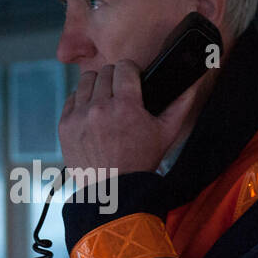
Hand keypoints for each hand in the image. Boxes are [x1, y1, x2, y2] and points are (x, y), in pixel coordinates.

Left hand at [58, 59, 199, 175]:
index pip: (124, 67)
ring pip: (86, 81)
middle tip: (121, 93)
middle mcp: (99, 108)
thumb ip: (181, 104)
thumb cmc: (140, 162)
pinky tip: (91, 113)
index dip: (131, 71)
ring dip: (97, 87)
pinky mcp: (64, 125)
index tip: (133, 79)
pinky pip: (72, 98)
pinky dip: (82, 102)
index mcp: (125, 106)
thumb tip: (193, 82)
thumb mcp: (166, 134)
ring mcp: (79, 116)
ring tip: (105, 101)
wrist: (111, 191)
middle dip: (115, 79)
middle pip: (105, 72)